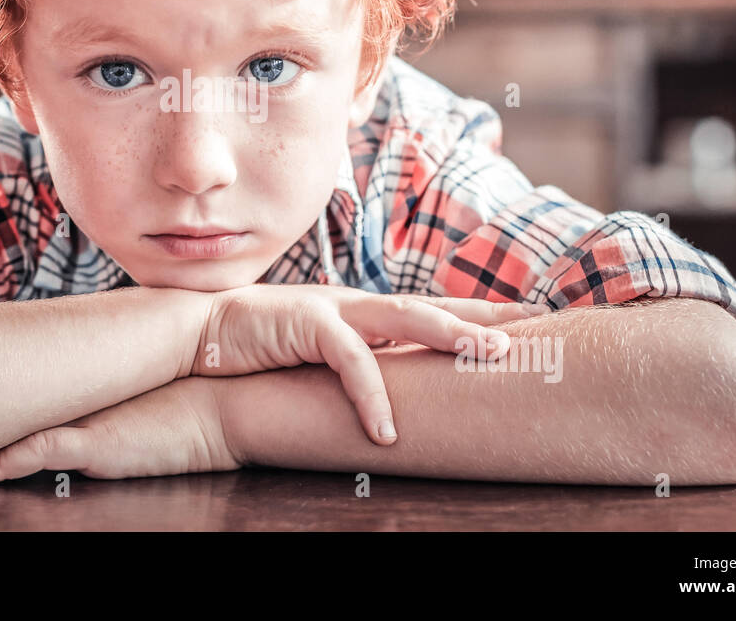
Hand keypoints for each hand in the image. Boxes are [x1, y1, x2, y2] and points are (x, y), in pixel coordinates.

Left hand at [0, 376, 238, 483]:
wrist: (227, 402)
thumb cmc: (198, 399)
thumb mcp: (151, 389)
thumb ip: (124, 388)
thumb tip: (112, 383)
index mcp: (92, 383)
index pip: (34, 383)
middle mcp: (81, 398)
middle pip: (14, 398)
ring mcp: (84, 420)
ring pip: (15, 428)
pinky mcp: (92, 444)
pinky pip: (35, 454)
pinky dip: (2, 464)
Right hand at [192, 283, 545, 445]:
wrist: (200, 333)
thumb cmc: (260, 349)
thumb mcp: (317, 354)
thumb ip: (355, 363)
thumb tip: (394, 391)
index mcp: (361, 311)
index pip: (430, 309)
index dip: (477, 315)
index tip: (526, 322)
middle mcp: (355, 304)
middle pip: (433, 305)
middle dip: (485, 316)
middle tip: (536, 328)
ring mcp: (333, 309)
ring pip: (406, 318)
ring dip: (452, 337)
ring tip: (492, 360)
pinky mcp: (306, 324)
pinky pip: (350, 361)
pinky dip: (371, 395)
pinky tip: (386, 431)